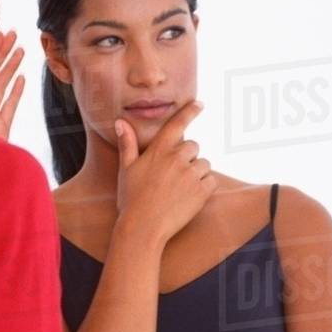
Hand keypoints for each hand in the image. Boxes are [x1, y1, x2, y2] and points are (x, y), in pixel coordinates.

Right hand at [114, 99, 216, 245]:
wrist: (143, 228)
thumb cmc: (131, 199)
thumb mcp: (125, 169)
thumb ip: (127, 143)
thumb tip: (120, 121)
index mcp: (158, 150)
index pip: (177, 124)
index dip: (189, 112)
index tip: (200, 104)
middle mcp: (176, 158)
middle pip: (193, 146)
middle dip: (188, 157)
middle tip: (174, 177)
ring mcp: (190, 174)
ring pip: (204, 164)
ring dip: (197, 173)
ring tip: (180, 190)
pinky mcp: (201, 191)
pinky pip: (211, 181)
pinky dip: (205, 187)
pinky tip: (189, 198)